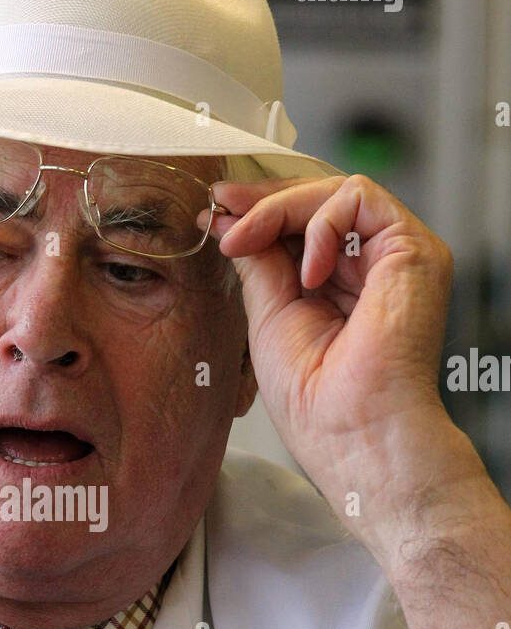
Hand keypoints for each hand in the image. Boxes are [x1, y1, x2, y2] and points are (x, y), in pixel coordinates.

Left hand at [198, 173, 455, 523]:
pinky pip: (360, 199)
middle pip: (319, 202)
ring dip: (281, 210)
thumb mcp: (271, 316)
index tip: (215, 212)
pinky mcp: (414, 249)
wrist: (354, 434)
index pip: (303, 226)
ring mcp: (397, 256)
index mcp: (345, 285)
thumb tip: (235, 223)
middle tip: (220, 208)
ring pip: (336, 193)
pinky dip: (321, 224)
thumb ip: (261, 264)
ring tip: (245, 242)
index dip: (259, 211)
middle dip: (263, 200)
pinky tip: (307, 272)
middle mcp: (375, 267)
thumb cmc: (317, 403)